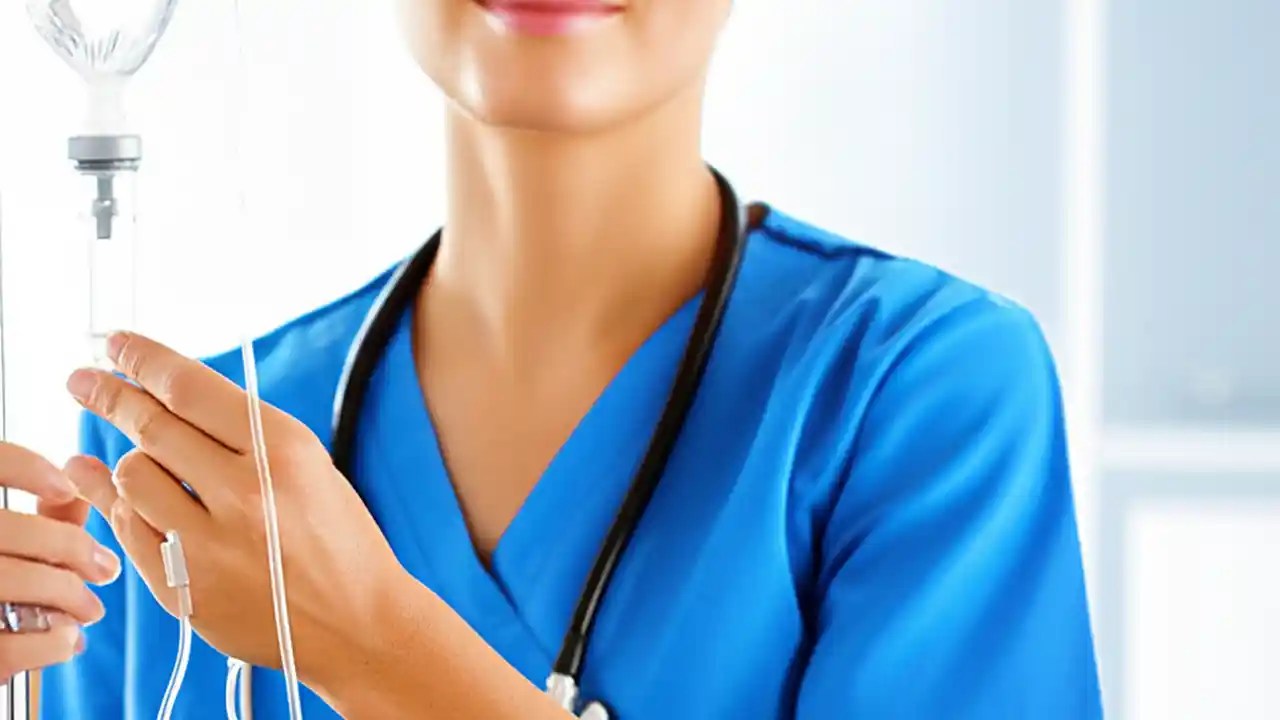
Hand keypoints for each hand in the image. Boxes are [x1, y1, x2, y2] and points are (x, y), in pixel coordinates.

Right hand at [0, 444, 119, 678]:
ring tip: (89, 609)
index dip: (23, 467)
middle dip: (70, 547)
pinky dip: (50, 642)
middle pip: (7, 530)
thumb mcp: (11, 548)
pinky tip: (64, 638)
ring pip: (9, 580)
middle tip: (105, 567)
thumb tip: (83, 480)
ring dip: (68, 594)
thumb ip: (40, 518)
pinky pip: (8, 645)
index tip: (64, 486)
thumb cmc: (1, 592)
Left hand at [65, 331, 405, 677]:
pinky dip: (127, 509)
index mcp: (284, 452)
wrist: (359, 624)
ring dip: (132, 463)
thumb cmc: (340, 543)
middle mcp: (246, 493)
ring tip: (144, 463)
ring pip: (133, 476)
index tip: (118, 345)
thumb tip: (173, 394)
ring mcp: (212, 545)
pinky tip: (119, 494)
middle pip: (152, 425)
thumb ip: (245, 433)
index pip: (191, 388)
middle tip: (86, 382)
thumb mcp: (310, 468)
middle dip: (110, 395)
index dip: (143, 360)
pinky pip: (132, 530)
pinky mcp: (186, 588)